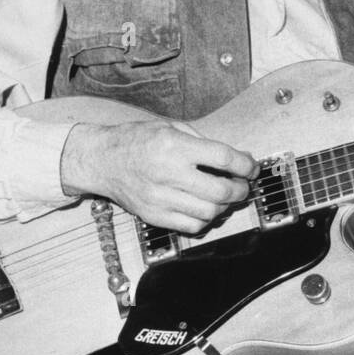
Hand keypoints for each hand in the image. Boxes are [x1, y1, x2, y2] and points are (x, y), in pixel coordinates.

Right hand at [61, 121, 256, 233]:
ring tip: (225, 197)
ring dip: (225, 206)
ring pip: (210, 212)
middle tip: (243, 185)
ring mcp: (161, 198)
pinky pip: (192, 226)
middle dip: (241, 189)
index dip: (246, 165)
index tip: (252, 167)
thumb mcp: (170, 128)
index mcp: (175, 147)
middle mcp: (169, 174)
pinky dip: (206, 219)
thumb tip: (237, 159)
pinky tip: (207, 208)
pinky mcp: (154, 216)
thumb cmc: (136, 140)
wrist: (101, 160)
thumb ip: (203, 143)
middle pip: (221, 190)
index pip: (224, 159)